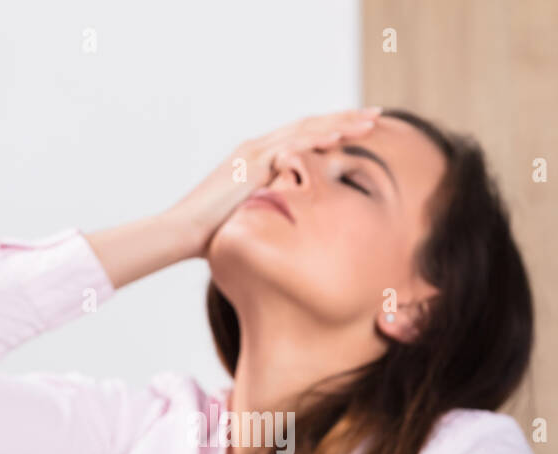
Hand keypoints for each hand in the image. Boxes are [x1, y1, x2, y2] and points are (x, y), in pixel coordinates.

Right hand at [164, 106, 383, 259]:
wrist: (181, 232)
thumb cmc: (210, 234)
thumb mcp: (247, 220)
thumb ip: (266, 214)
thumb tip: (284, 230)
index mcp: (256, 159)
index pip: (301, 137)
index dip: (331, 131)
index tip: (359, 130)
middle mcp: (257, 148)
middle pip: (309, 125)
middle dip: (344, 118)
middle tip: (376, 115)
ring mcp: (255, 153)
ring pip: (307, 129)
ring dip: (341, 122)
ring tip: (371, 120)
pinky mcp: (253, 163)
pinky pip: (292, 145)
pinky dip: (320, 138)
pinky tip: (343, 135)